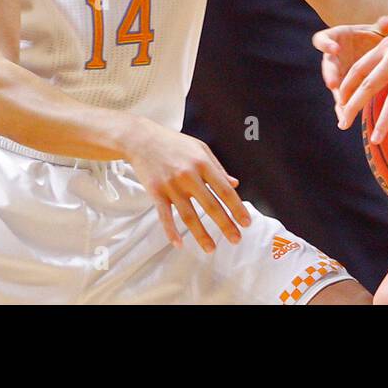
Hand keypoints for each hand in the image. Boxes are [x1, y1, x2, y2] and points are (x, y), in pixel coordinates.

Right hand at [120, 119, 250, 252]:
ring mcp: (171, 185)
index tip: (246, 222)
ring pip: (188, 215)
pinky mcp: (155, 192)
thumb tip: (235, 183)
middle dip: (225, 225)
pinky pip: (164, 216)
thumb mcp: (200, 148)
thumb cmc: (174, 143)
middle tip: (236, 239)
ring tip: (212, 248)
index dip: (237, 208)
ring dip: (201, 235)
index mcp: (202, 163)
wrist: (141, 139)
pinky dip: (171, 231)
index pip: (224, 190)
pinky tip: (179, 244)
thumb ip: (218, 168)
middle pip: (210, 206)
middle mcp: (188, 175)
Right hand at [313, 16, 387, 104]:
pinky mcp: (341, 86)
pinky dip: (344, 106)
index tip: (335, 49)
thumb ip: (382, 26)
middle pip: (327, 66)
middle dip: (331, 75)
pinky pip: (341, 97)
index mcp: (334, 39)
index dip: (326, 44)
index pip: (322, 40)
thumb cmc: (370, 35)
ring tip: (341, 110)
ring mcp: (336, 72)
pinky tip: (347, 118)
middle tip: (333, 85)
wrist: (369, 47)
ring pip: (333, 85)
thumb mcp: (376, 30)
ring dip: (337, 97)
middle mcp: (331, 57)